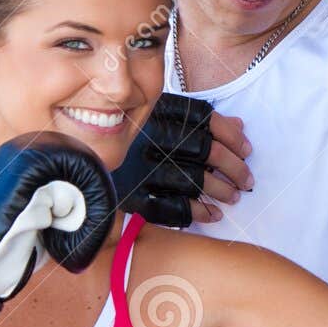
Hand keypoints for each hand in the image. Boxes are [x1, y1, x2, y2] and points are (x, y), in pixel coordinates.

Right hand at [113, 94, 251, 225]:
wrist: (80, 171)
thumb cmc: (128, 141)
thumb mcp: (158, 118)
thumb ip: (199, 121)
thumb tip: (239, 125)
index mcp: (154, 112)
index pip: (202, 117)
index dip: (230, 135)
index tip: (246, 150)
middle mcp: (147, 137)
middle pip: (203, 149)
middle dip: (233, 167)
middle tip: (246, 181)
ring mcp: (139, 168)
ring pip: (193, 178)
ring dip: (220, 190)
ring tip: (233, 197)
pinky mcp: (132, 197)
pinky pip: (172, 207)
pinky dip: (198, 212)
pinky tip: (213, 214)